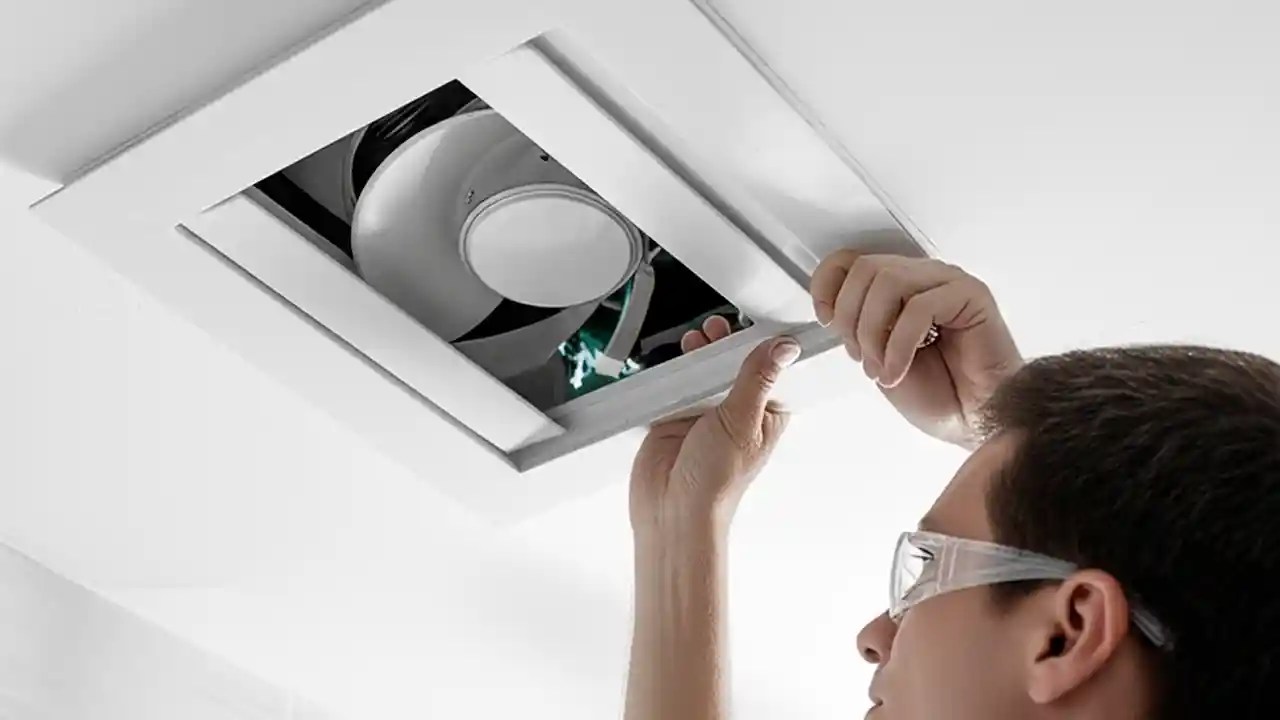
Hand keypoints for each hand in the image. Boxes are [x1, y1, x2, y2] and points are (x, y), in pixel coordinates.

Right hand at [630, 316, 799, 533]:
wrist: (671, 510)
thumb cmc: (715, 484)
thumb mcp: (741, 422)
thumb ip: (757, 379)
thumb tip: (783, 347)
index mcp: (765, 415)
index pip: (773, 370)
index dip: (767, 346)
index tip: (759, 323)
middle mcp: (737, 412)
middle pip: (735, 363)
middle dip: (726, 343)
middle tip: (718, 329)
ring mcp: (706, 412)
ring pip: (705, 369)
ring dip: (700, 352)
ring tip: (696, 339)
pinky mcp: (677, 414)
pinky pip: (677, 381)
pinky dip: (675, 368)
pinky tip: (676, 356)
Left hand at [810, 252, 1022, 447]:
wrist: (974, 421)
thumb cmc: (937, 394)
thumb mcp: (877, 356)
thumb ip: (858, 325)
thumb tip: (831, 310)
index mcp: (900, 286)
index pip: (851, 260)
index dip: (828, 285)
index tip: (824, 320)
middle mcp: (923, 277)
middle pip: (866, 268)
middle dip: (850, 317)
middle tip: (860, 356)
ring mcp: (948, 282)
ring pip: (888, 280)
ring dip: (872, 332)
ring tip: (881, 367)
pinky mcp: (971, 295)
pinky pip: (919, 307)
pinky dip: (898, 345)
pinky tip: (898, 371)